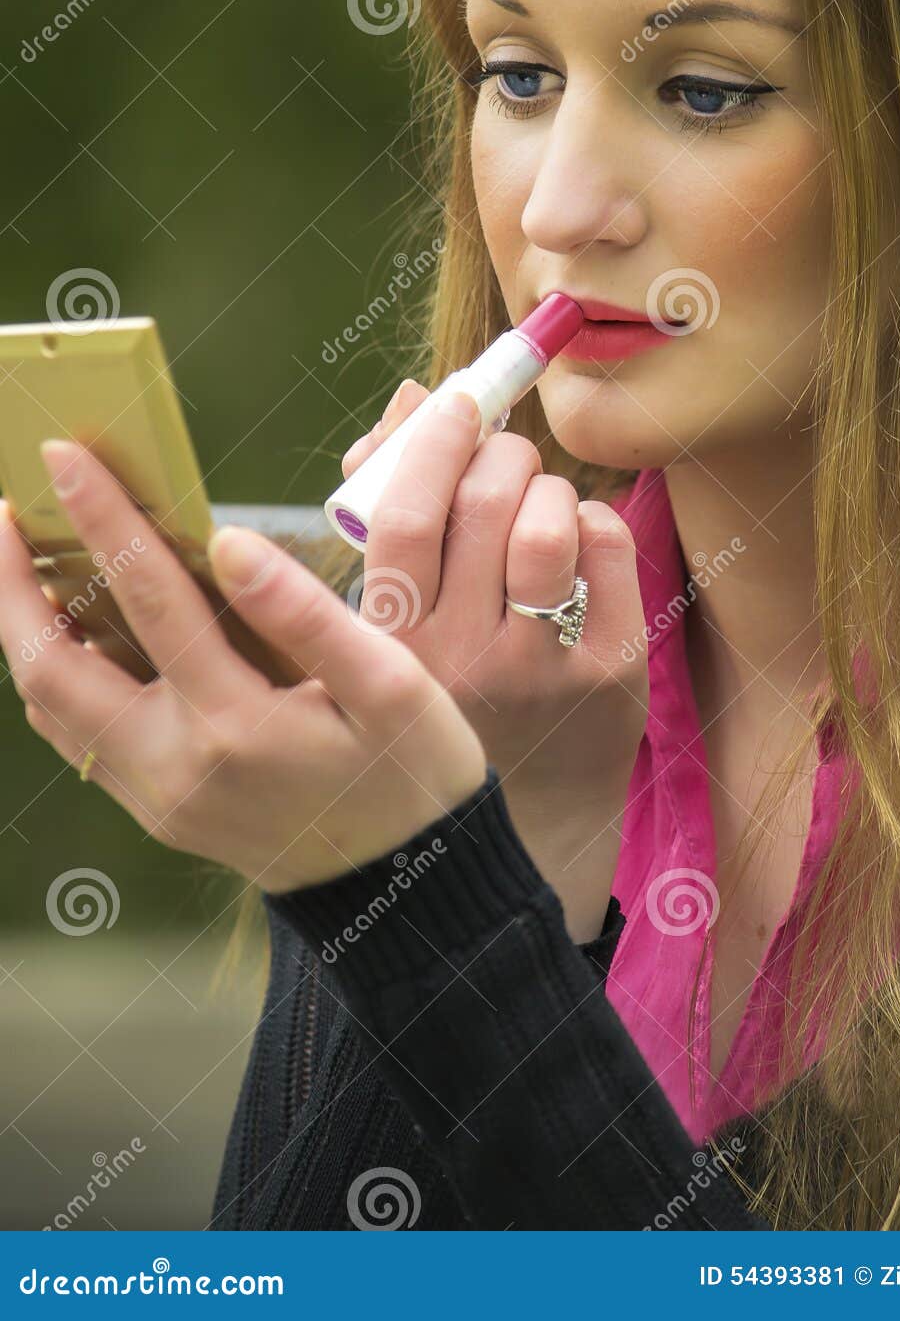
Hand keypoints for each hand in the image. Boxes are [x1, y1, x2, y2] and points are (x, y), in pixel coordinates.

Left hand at [0, 442, 486, 892]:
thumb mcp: (391, 688)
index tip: (64, 455)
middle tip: (3, 510)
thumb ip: (306, 613)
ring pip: (51, 710)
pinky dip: (55, 678)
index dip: (102, 517)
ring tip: (19, 565)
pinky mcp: (159, 812)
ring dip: (22, 633)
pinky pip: (78, 740)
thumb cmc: (412, 777)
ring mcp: (158, 797)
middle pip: (51, 668)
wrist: (408, 889)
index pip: (148, 596)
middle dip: (9, 585)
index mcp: (236, 724)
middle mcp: (176, 766)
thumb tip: (228, 542)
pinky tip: (68, 635)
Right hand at [340, 379, 649, 936]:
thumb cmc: (453, 691)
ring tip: (540, 498)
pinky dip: (595, 518)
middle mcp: (463, 662)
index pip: (402, 519)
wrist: (531, 817)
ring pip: (550, 524)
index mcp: (392, 646)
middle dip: (502, 452)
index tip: (456, 404)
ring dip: (549, 485)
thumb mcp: (399, 620)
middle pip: (483, 506)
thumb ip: (392, 504)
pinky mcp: (611, 674)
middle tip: (507, 453)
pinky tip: (580, 540)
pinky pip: (610, 549)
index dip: (432, 443)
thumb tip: (414, 400)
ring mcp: (541, 671)